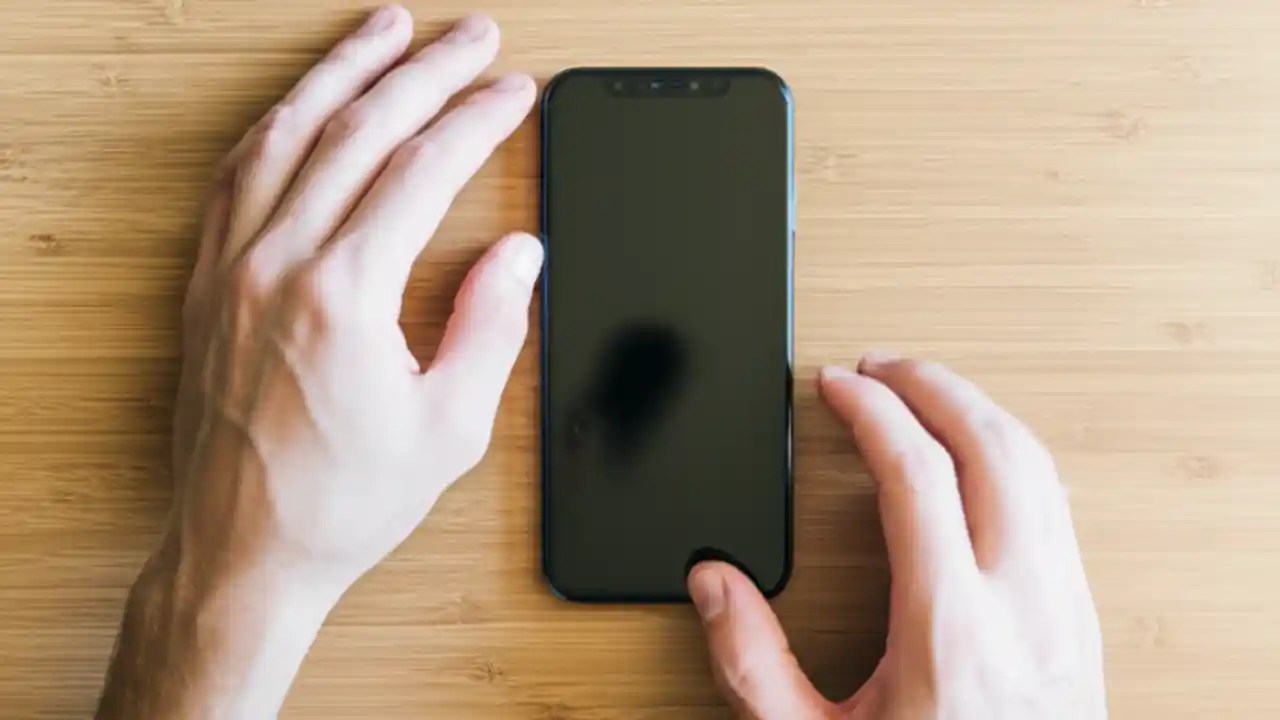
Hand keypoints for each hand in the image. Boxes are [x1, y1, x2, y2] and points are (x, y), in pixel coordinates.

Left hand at [99, 7, 537, 716]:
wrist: (243, 550)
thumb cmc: (340, 501)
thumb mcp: (449, 427)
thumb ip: (491, 327)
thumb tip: (518, 254)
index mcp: (342, 296)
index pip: (421, 171)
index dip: (477, 119)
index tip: (513, 92)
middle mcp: (276, 265)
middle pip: (359, 130)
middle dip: (426, 71)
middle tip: (473, 37)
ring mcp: (231, 268)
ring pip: (288, 133)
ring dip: (343, 71)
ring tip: (387, 29)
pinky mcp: (208, 282)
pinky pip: (237, 173)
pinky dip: (277, 122)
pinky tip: (304, 102)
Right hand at [687, 353, 1106, 718]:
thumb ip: (752, 666)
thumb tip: (715, 584)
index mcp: (950, 631)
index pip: (918, 473)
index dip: (871, 411)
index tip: (837, 384)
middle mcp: (1022, 606)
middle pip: (991, 445)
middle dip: (932, 384)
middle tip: (881, 366)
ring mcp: (1064, 608)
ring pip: (1037, 465)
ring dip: (977, 410)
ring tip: (924, 392)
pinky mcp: (1083, 619)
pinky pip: (1056, 503)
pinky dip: (1011, 453)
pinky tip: (976, 455)